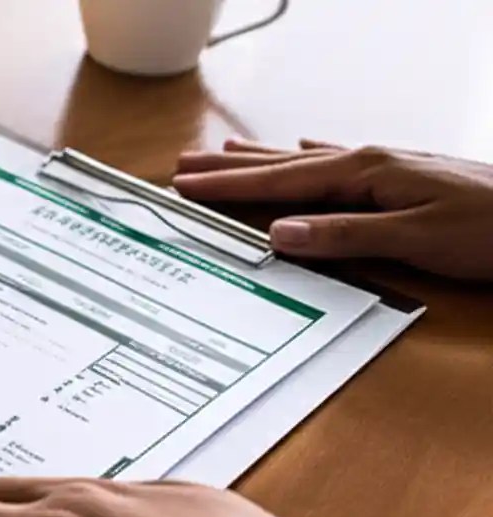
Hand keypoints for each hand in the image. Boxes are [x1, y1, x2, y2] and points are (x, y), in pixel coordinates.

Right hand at [172, 138, 492, 279]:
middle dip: (230, 167)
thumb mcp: (415, 239)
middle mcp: (370, 162)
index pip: (280, 181)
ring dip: (261, 158)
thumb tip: (280, 234)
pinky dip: (309, 158)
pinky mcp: (401, 178)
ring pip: (306, 160)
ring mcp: (385, 166)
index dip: (229, 186)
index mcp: (365, 173)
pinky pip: (336, 163)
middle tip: (183, 166)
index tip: (185, 186)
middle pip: (283, 164)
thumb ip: (345, 236)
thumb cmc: (491, 230)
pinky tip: (303, 149)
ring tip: (223, 151)